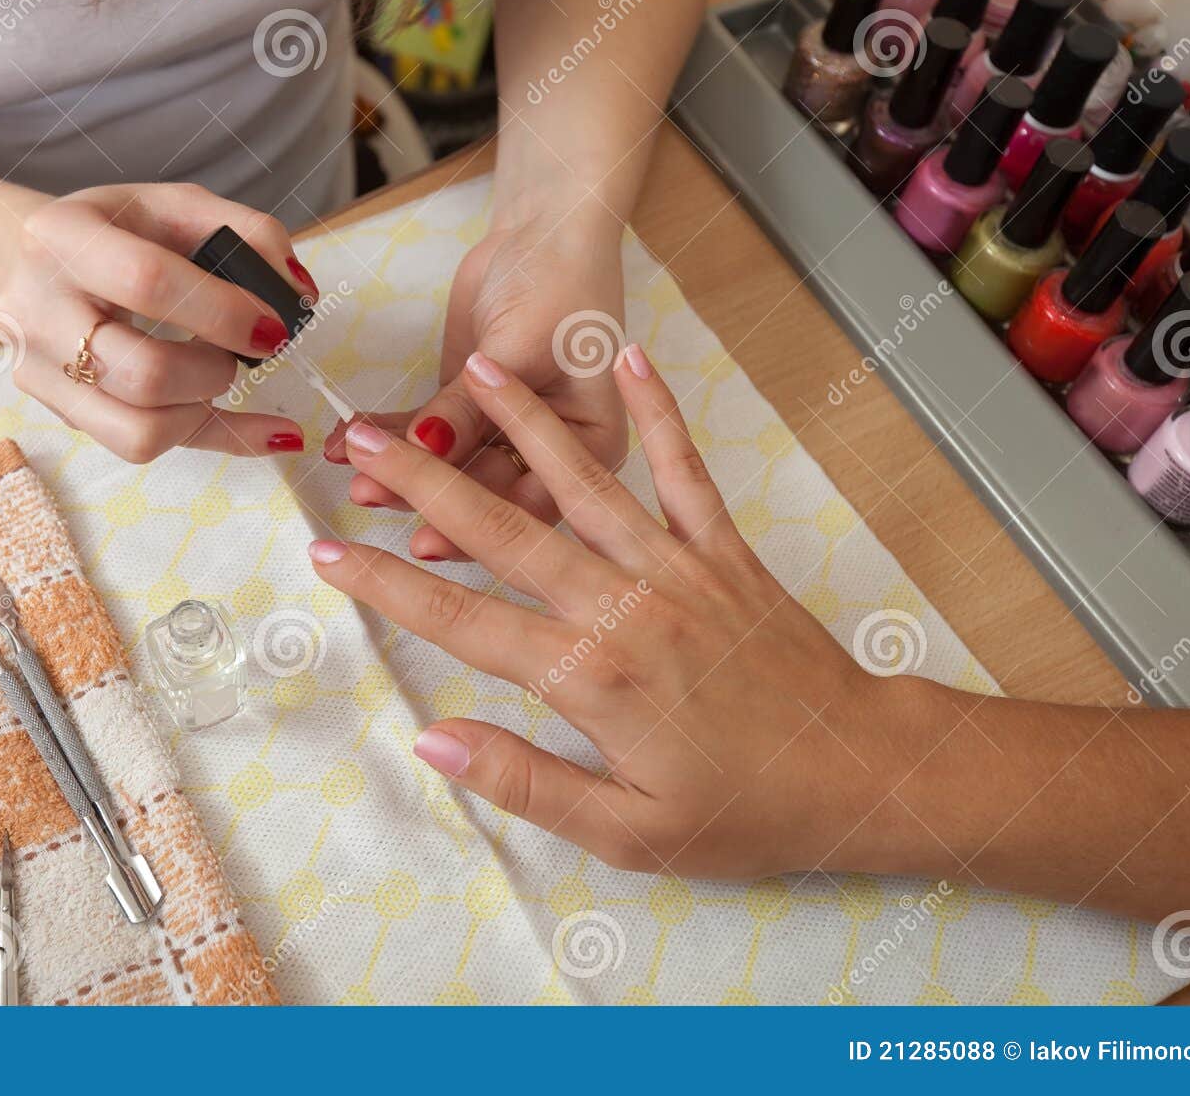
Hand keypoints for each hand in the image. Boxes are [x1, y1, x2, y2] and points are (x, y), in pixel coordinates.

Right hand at [0, 184, 317, 462]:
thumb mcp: (173, 207)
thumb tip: (299, 292)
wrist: (30, 264)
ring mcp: (41, 373)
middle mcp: (38, 310)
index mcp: (64, 238)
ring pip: (138, 431)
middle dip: (216, 372)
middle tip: (243, 353)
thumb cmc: (115, 233)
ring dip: (204, 411)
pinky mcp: (61, 413)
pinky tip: (258, 429)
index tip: (273, 327)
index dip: (223, 312)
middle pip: (142, 374)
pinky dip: (212, 440)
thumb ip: (246, 232)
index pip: (148, 283)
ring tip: (218, 376)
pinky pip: (140, 448)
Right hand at [309, 347, 936, 878]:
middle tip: (361, 437)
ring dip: (523, 422)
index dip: (384, 584)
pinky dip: (657, 412)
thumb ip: (526, 782)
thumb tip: (433, 740)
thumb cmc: (744, 811)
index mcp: (590, 675)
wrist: (863, 770)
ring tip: (472, 368)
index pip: (461, 621)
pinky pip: (684, 469)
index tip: (326, 549)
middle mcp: (624, 602)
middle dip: (425, 480)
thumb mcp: (627, 831)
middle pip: (502, 530)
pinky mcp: (724, 550)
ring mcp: (677, 565)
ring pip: (582, 481)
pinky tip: (629, 357)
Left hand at [325, 217, 627, 559]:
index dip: (479, 523)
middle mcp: (549, 456)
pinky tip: (347, 438)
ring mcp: (504, 435)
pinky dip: (387, 433)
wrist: (544, 230)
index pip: (532, 503)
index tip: (425, 538)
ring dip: (395, 465)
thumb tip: (421, 452)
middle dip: (421, 492)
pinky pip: (424, 432)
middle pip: (481, 491)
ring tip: (348, 460)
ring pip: (446, 466)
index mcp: (590, 452)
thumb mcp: (520, 348)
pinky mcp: (465, 411)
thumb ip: (469, 407)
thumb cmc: (562, 285)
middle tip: (368, 489)